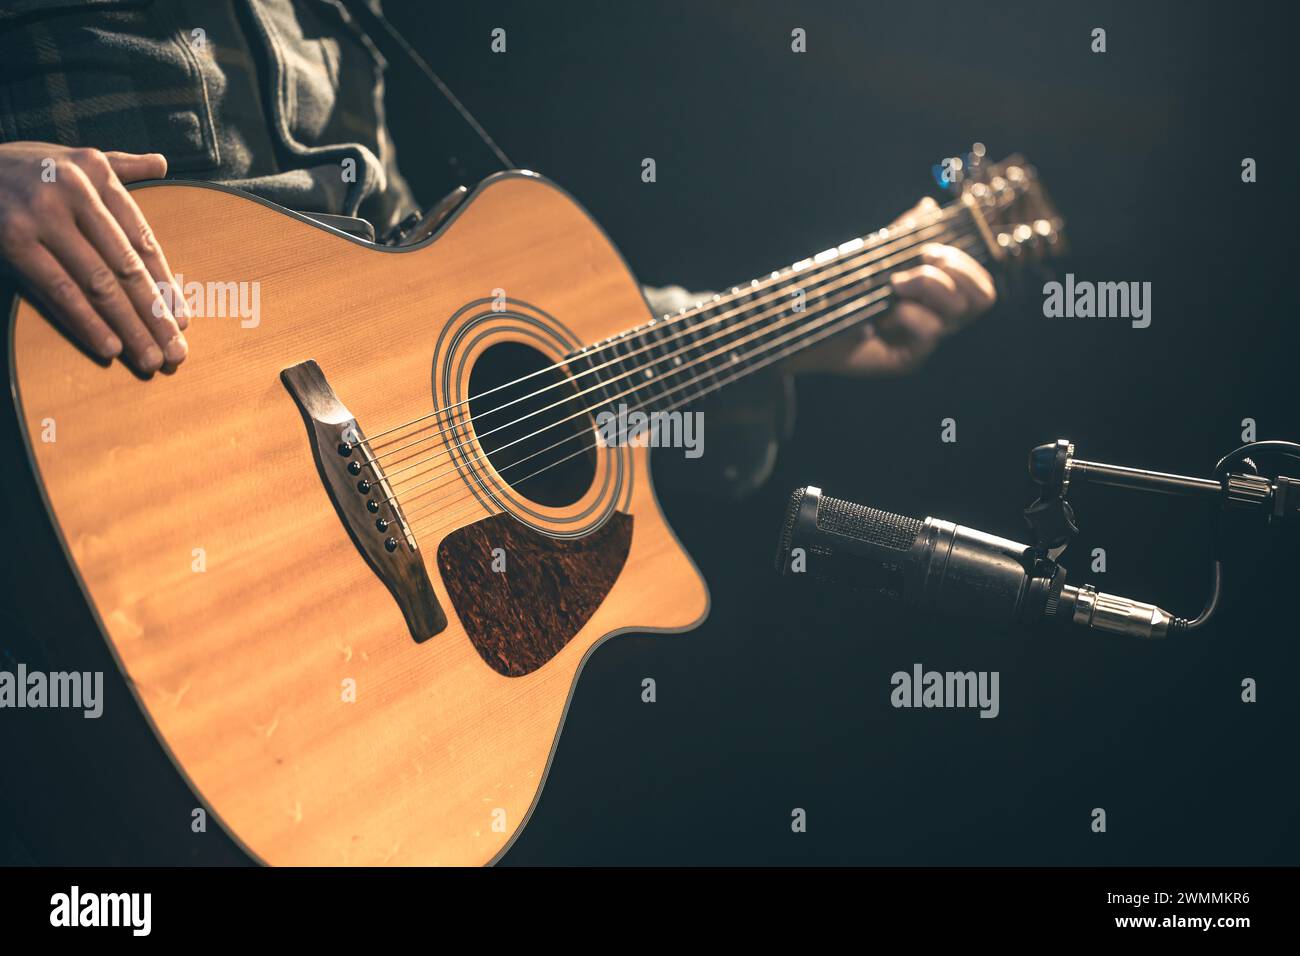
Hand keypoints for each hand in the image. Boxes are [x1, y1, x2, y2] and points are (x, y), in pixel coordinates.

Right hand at [0, 141, 187, 371]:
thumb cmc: (25, 168)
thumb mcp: (72, 157)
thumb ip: (121, 166)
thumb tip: (162, 163)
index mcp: (97, 172)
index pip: (142, 239)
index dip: (165, 284)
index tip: (182, 320)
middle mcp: (75, 191)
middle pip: (127, 267)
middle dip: (155, 316)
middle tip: (175, 352)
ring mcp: (43, 217)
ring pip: (98, 284)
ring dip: (129, 328)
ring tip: (150, 359)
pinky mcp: (15, 241)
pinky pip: (59, 291)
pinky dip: (87, 323)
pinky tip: (110, 348)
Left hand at [788, 197, 995, 375]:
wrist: (805, 323)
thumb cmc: (841, 292)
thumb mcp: (877, 254)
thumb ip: (905, 232)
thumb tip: (928, 205)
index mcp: (938, 297)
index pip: (982, 284)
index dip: (965, 262)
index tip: (929, 250)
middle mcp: (939, 320)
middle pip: (983, 297)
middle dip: (953, 269)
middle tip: (915, 266)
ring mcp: (926, 341)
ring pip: (957, 311)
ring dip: (927, 286)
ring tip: (893, 286)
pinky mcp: (909, 359)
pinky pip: (930, 331)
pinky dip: (907, 314)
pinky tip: (882, 317)